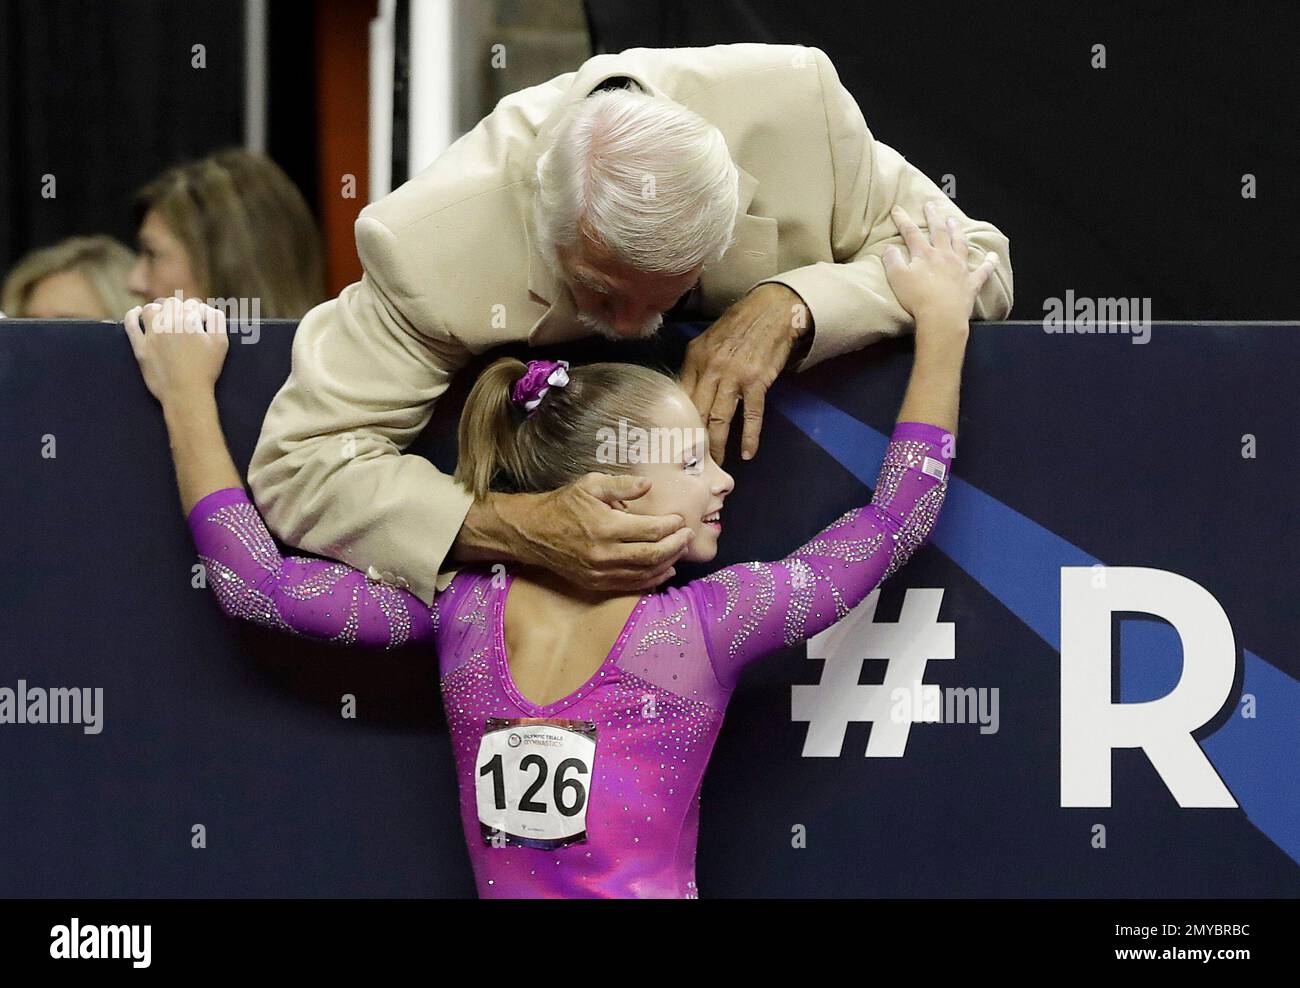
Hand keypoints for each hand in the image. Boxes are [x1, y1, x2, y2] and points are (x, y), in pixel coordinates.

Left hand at [124, 297, 229, 404]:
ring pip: (152, 309)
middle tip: (184, 319)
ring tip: (163, 316)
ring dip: (159, 309)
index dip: (198, 310)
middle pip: (172, 303)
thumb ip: (216, 319)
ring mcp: (151, 334)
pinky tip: (137, 313)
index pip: (192, 304)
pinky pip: (131, 325)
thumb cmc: (206, 370)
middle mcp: (168, 323)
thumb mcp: (221, 343)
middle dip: (180, 308)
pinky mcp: (140, 347)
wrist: (186, 394)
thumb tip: (205, 309)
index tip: (200, 319)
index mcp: (189, 321)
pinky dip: (132, 315)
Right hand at [506, 473, 694, 591]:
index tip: (681, 519)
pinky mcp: (595, 582)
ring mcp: (600, 572)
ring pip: (644, 572)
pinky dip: (652, 579)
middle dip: (676, 545)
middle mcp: (604, 553)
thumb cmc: (563, 504)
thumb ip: (621, 485)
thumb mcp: (590, 485)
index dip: (671, 526)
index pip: (650, 530)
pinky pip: (631, 585)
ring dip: (668, 562)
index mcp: (605, 526)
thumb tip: (648, 485)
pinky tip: (665, 570)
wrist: (533, 532)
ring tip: (680, 550)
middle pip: (652, 555)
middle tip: (689, 535)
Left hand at [679, 282, 810, 464]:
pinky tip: (746, 453)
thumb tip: (686, 395)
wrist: (771, 311)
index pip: (681, 397)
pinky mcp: (756, 381)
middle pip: (697, 412)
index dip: (677, 422)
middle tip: (690, 460)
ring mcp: (734, 376)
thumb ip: (697, 367)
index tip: (674, 441)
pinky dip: (749, 436)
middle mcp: (711, 368)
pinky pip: (751, 415)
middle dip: (693, 440)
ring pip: (720, 418)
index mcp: (694, 358)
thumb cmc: (739, 326)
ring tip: (715, 462)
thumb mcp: (709, 341)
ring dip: (717, 445)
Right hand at [883, 201, 997, 329]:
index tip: (897, 209)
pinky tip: (993, 256)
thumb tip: (888, 247)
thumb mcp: (897, 278)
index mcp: (925, 254)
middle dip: (934, 217)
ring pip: (960, 244)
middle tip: (931, 205)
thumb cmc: (917, 298)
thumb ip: (892, 260)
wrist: (941, 316)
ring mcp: (960, 268)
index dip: (903, 220)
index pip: (911, 233)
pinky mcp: (971, 282)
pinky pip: (984, 270)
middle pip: (939, 231)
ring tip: (954, 221)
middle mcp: (944, 256)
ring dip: (957, 231)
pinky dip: (989, 263)